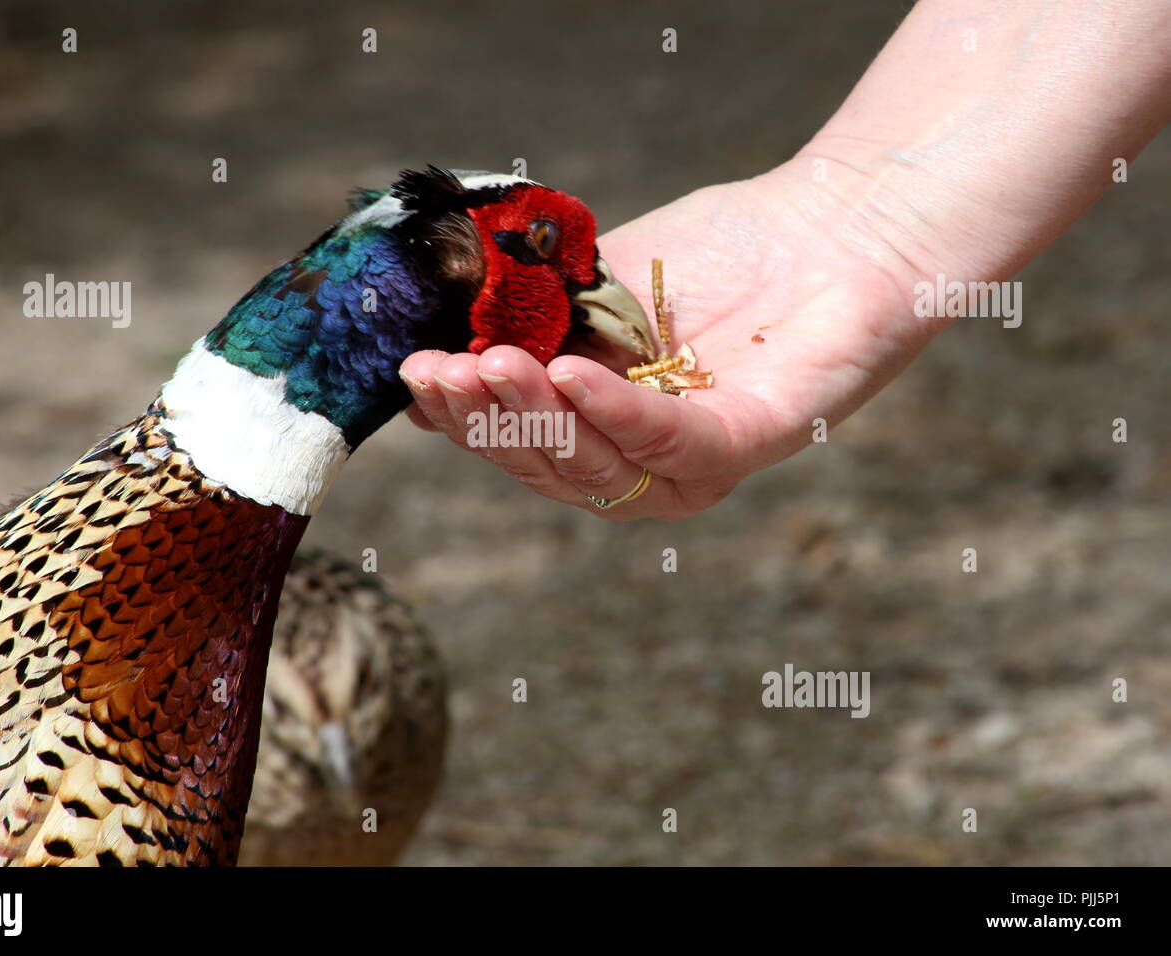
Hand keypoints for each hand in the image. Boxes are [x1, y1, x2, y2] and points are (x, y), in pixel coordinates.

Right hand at [399, 165, 937, 519]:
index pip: (518, 443)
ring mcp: (695, 464)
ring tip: (490, 364)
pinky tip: (570, 374)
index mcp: (601, 433)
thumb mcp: (597, 291)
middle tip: (440, 370)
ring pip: (597, 464)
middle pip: (547, 465)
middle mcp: (643, 464)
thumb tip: (435, 340)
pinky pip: (671, 442)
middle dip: (487, 420)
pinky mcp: (750, 442)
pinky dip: (616, 410)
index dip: (462, 419)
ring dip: (536, 416)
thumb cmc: (719, 254)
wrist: (831, 221)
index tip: (413, 376)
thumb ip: (531, 325)